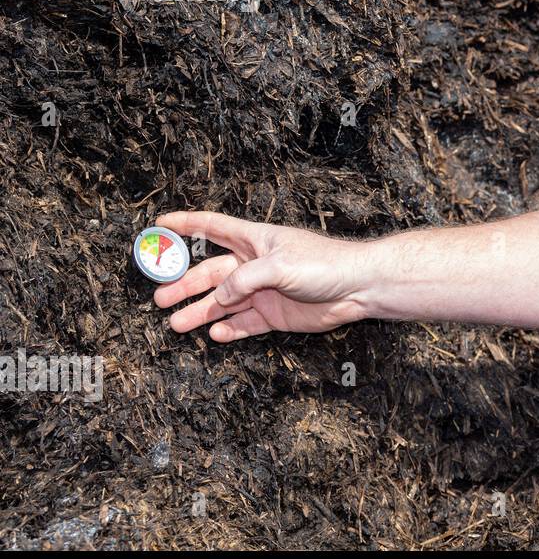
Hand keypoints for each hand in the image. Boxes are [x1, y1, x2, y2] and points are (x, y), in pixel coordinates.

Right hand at [153, 211, 372, 341]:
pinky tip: (214, 334)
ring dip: (200, 311)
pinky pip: (245, 323)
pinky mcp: (275, 314)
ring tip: (176, 324)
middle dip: (184, 284)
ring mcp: (264, 291)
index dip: (186, 224)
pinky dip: (229, 329)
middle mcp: (255, 265)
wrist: (358, 288)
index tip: (159, 224)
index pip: (213, 227)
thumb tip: (221, 297)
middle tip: (159, 298)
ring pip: (224, 302)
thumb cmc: (324, 264)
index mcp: (255, 241)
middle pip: (211, 273)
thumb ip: (244, 281)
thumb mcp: (279, 266)